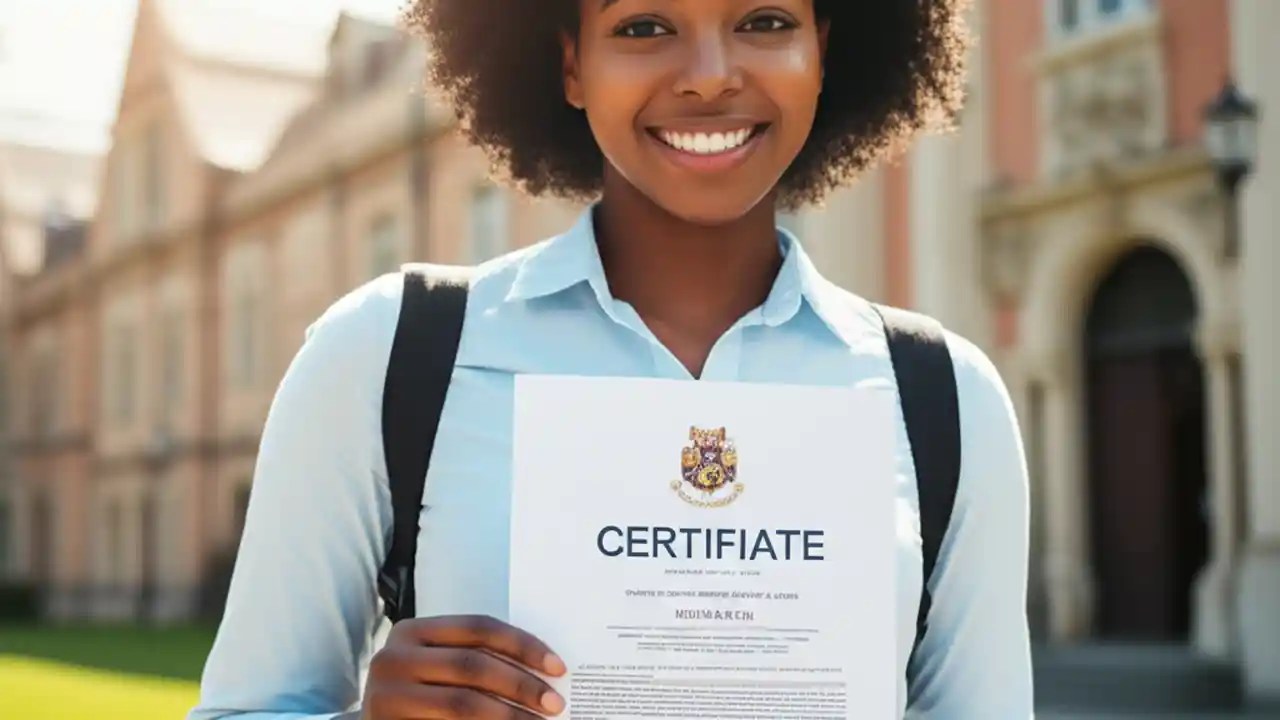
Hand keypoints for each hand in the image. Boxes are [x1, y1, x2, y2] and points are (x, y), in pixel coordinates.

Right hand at [361, 614, 566, 718]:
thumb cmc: (418, 696)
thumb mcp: (439, 667)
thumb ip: (477, 661)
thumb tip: (545, 670)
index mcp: (412, 631)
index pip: (479, 627)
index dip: (522, 645)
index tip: (557, 667)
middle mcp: (393, 658)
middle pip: (473, 664)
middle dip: (520, 685)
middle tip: (554, 703)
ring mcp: (386, 696)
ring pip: (462, 702)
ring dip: (508, 716)